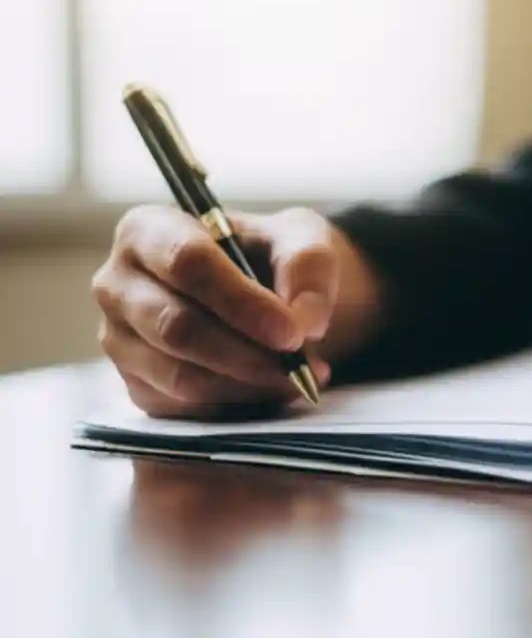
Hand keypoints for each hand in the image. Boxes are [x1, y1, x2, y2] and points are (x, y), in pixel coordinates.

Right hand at [92, 206, 372, 418]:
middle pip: (175, 326)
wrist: (272, 295)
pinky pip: (185, 407)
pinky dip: (238, 404)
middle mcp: (118, 284)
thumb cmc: (275, 257)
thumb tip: (306, 321)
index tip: (292, 331)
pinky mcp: (138, 385)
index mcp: (148, 230)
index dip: (241, 301)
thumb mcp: (302, 240)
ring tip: (298, 376)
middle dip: (246, 352)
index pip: (185, 262)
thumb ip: (308, 266)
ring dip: (247, 383)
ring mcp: (121, 340)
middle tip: (300, 364)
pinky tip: (274, 389)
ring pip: (179, 375)